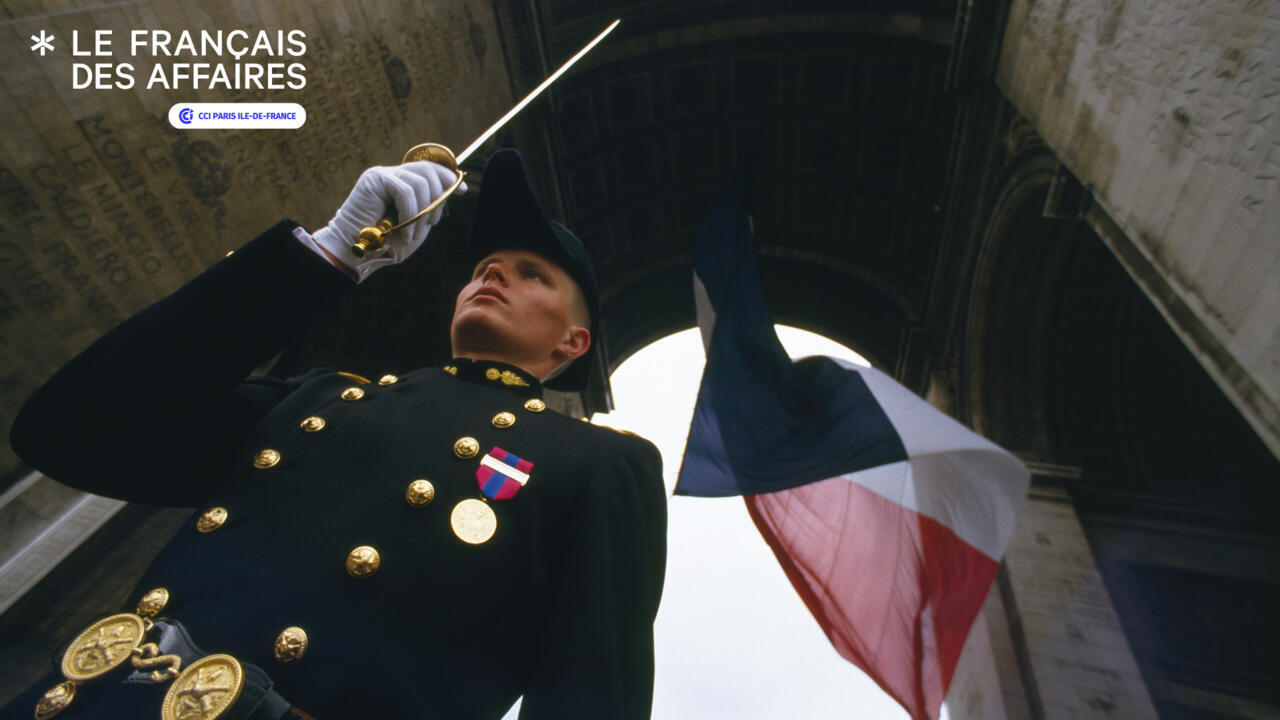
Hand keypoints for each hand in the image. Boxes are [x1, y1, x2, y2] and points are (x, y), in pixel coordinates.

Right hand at [310, 161, 467, 279]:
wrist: (357, 255)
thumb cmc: (386, 245)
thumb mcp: (418, 224)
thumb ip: (432, 206)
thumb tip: (454, 189)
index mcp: (402, 183)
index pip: (429, 169)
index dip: (448, 177)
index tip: (462, 190)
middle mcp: (392, 175)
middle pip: (428, 170)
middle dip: (438, 196)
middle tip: (432, 223)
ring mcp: (382, 175)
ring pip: (419, 182)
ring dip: (423, 212)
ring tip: (414, 234)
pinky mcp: (374, 180)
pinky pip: (405, 191)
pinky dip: (410, 214)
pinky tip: (405, 232)